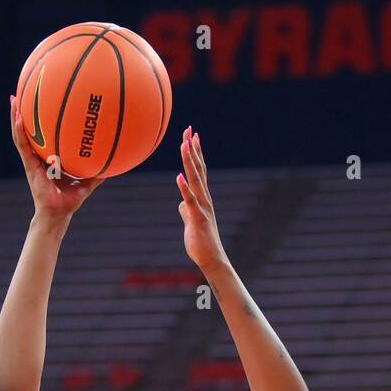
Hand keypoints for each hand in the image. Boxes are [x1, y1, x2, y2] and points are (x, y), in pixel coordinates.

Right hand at [10, 95, 102, 220]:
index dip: (39, 121)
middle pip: (28, 130)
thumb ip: (97, 172)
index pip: (42, 136)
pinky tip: (19, 119)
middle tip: (20, 94)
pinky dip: (19, 132)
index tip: (39, 104)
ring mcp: (31, 161)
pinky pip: (23, 146)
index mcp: (47, 159)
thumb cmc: (69, 201)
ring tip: (13, 99)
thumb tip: (112, 163)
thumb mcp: (86, 183)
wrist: (58, 214)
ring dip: (15, 117)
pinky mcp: (29, 166)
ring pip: (20, 135)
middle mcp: (37, 157)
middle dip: (23, 112)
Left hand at [176, 127, 227, 270]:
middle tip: (189, 130)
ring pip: (195, 181)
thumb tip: (181, 203)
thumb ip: (186, 210)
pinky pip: (190, 201)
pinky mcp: (198, 218)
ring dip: (189, 162)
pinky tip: (179, 177)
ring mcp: (202, 207)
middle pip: (198, 169)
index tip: (191, 135)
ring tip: (184, 145)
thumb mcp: (190, 221)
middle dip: (193, 149)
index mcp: (202, 198)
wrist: (211, 259)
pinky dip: (185, 188)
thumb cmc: (201, 241)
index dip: (195, 152)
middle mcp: (204, 199)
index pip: (198, 170)